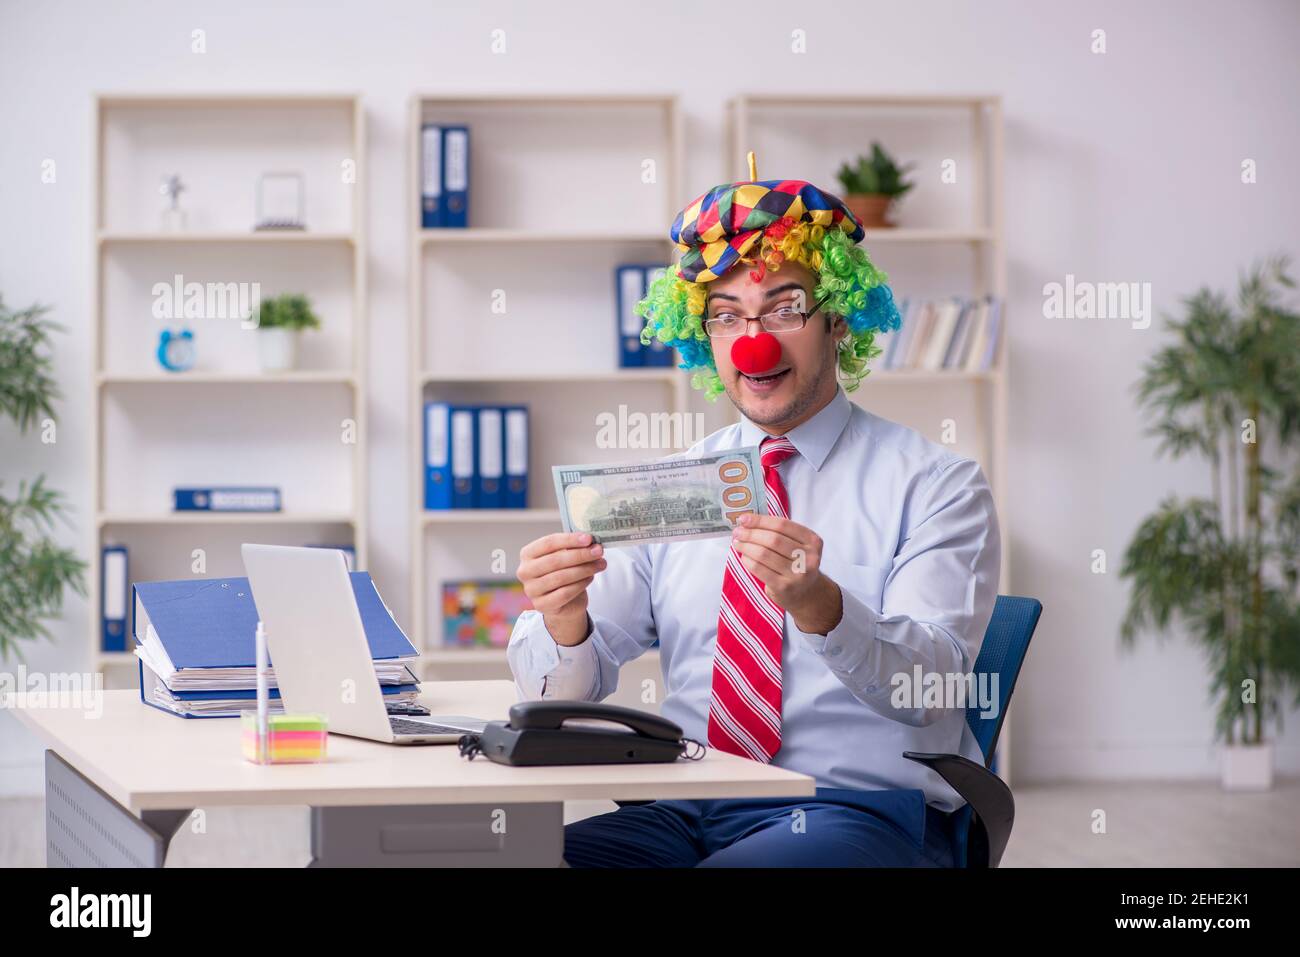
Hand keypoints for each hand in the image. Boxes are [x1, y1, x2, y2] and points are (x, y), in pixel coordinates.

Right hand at [518, 532, 606, 645]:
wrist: (564, 602)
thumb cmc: (563, 573)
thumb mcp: (565, 557)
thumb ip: (573, 548)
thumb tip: (591, 543)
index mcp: (527, 554)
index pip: (548, 543)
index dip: (570, 540)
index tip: (588, 538)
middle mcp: (525, 571)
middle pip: (555, 560)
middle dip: (580, 555)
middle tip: (598, 551)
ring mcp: (531, 590)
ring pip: (561, 577)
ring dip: (584, 569)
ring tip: (600, 564)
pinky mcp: (541, 605)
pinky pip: (565, 593)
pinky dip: (580, 584)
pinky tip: (590, 578)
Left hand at [730, 514, 842, 635]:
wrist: (805, 593)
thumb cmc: (795, 564)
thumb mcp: (796, 545)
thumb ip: (778, 532)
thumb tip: (747, 521)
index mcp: (813, 541)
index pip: (782, 525)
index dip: (760, 520)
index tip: (743, 519)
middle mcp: (809, 557)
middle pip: (773, 539)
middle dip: (751, 534)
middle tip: (737, 532)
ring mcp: (798, 574)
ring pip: (764, 554)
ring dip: (746, 546)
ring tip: (737, 543)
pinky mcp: (784, 587)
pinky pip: (759, 569)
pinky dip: (747, 560)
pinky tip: (743, 557)